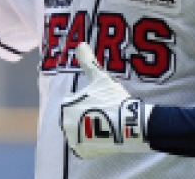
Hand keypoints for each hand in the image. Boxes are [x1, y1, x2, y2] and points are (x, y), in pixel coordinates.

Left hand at [60, 43, 152, 157]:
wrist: (130, 125)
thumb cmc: (114, 99)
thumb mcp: (100, 77)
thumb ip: (88, 61)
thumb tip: (80, 44)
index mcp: (65, 105)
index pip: (76, 104)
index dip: (92, 104)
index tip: (103, 104)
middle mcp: (64, 122)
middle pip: (78, 118)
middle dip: (91, 118)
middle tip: (106, 116)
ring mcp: (73, 138)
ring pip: (81, 132)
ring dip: (92, 131)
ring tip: (107, 127)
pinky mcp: (81, 151)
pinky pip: (84, 147)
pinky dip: (93, 144)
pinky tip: (104, 138)